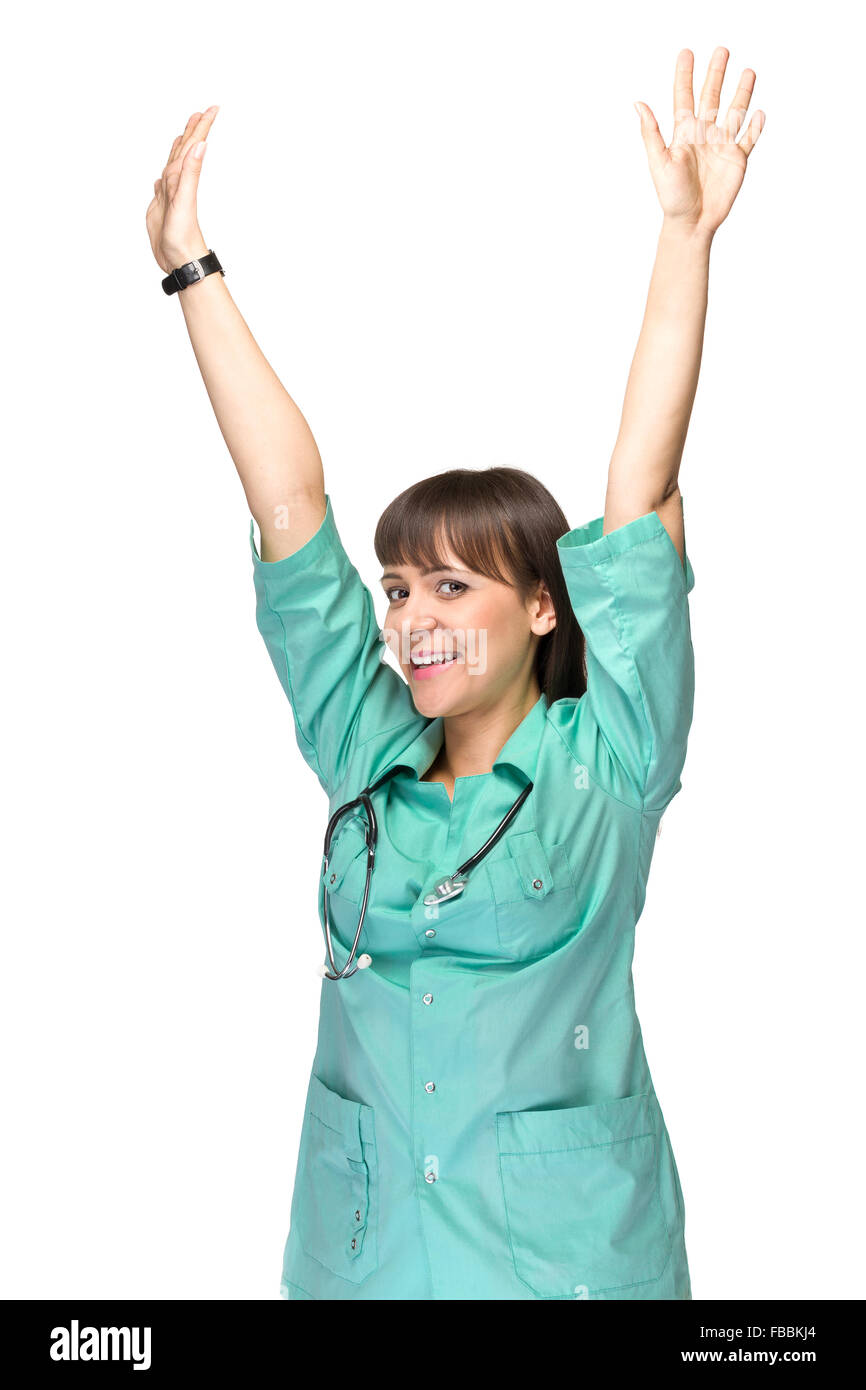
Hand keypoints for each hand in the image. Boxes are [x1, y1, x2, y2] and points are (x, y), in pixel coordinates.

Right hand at [145, 106, 219, 272]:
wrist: (179, 261)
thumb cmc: (183, 236)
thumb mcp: (184, 200)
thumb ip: (191, 173)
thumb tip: (201, 145)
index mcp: (183, 177)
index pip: (194, 145)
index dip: (202, 126)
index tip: (213, 108)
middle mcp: (177, 182)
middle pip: (185, 150)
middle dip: (194, 130)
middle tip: (203, 112)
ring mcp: (169, 194)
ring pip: (174, 164)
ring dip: (179, 149)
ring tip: (186, 134)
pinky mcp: (161, 206)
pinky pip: (162, 185)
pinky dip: (164, 175)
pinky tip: (163, 174)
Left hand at [634, 47, 764, 235]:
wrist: (692, 222)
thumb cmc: (671, 196)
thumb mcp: (659, 162)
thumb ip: (651, 132)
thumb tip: (638, 104)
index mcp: (684, 134)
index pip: (684, 97)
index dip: (685, 75)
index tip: (687, 53)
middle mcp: (704, 135)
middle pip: (711, 97)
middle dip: (716, 74)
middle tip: (722, 50)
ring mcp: (722, 146)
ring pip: (734, 112)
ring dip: (741, 93)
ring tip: (748, 71)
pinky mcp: (737, 160)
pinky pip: (749, 138)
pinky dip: (755, 126)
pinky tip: (759, 112)